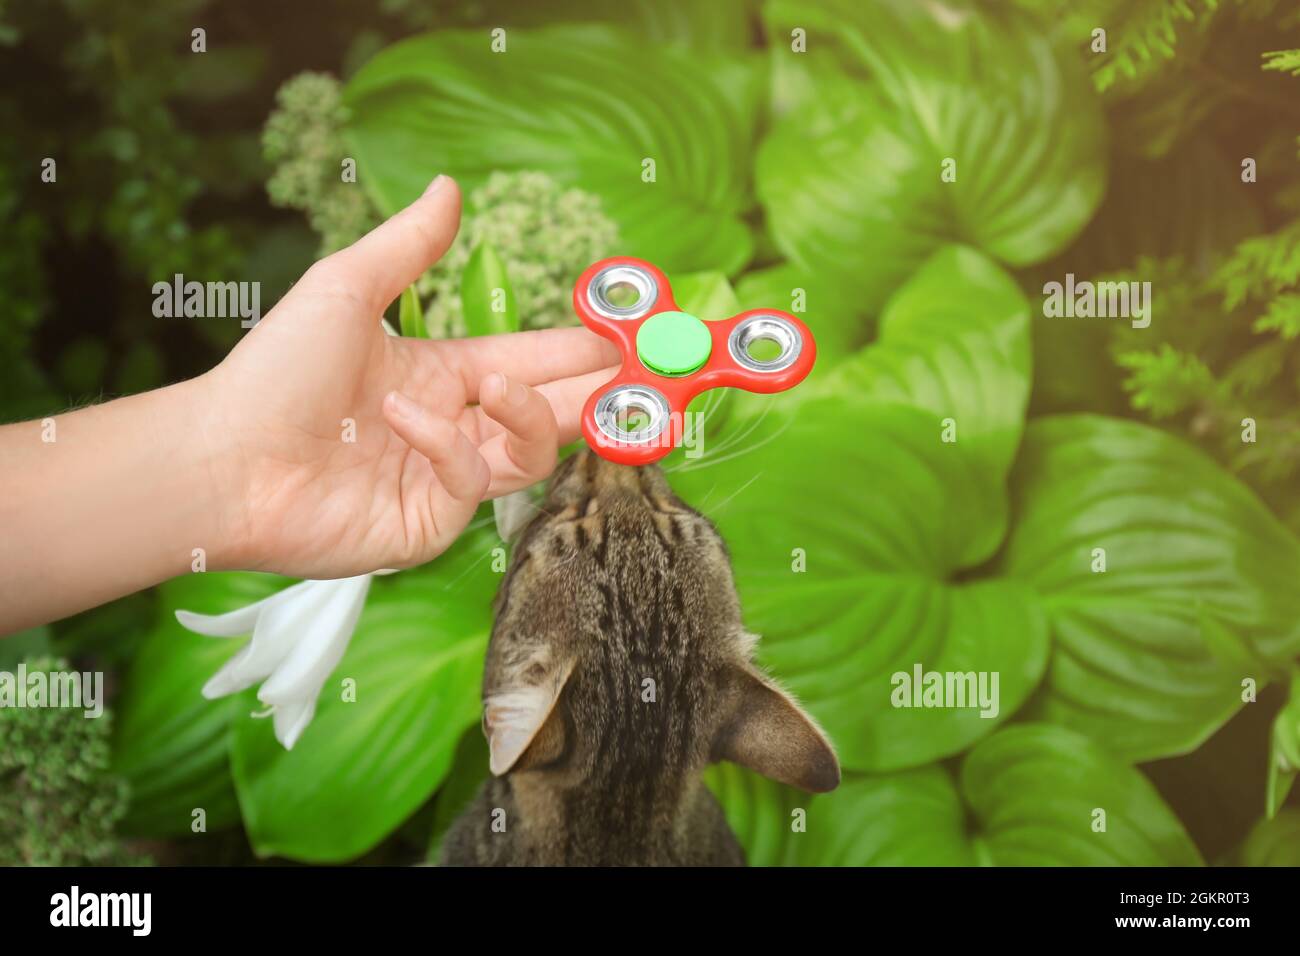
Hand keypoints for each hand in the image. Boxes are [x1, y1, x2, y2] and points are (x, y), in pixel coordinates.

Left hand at [200, 175, 618, 576]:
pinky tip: (409, 420)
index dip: (572, 352)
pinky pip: (470, 483)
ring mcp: (440, 481)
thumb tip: (450, 185)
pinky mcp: (427, 525)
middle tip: (635, 381)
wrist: (222, 456)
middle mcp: (449, 428)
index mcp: (439, 375)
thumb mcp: (346, 290)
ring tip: (501, 388)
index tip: (619, 339)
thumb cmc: (275, 371)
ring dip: (529, 417)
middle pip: (545, 416)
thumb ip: (408, 247)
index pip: (526, 361)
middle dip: (593, 399)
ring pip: (526, 455)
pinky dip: (449, 446)